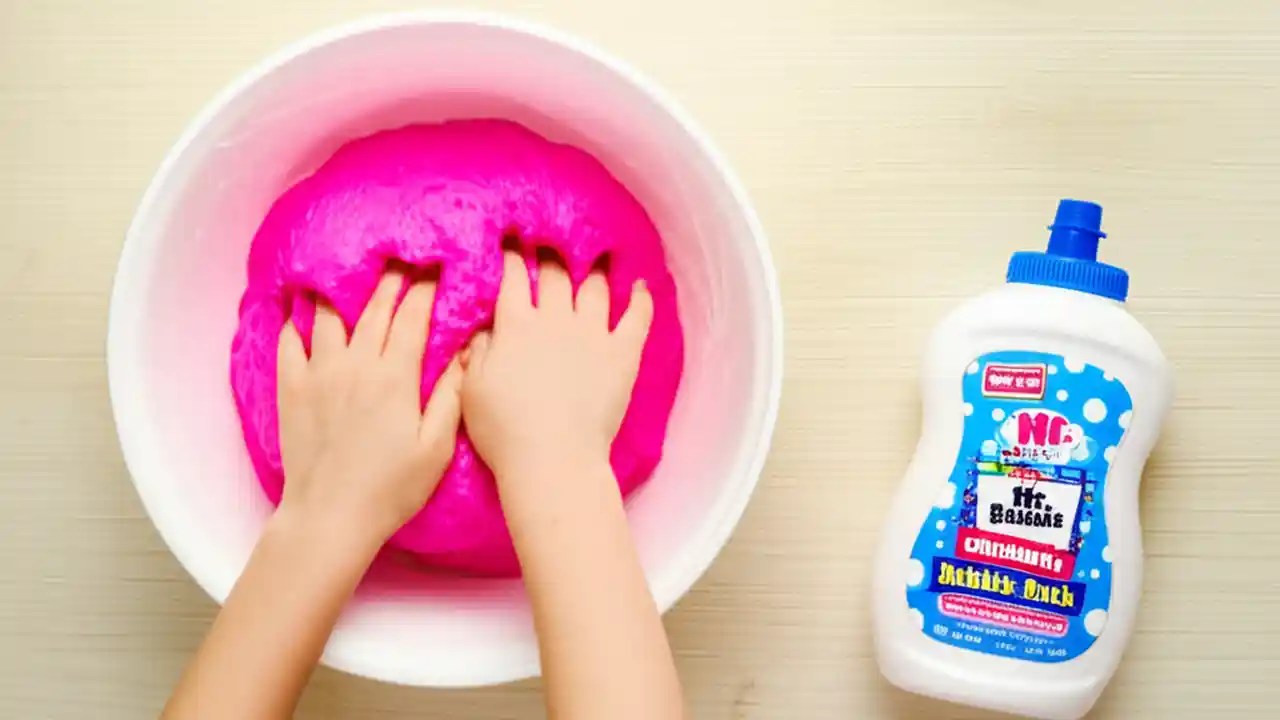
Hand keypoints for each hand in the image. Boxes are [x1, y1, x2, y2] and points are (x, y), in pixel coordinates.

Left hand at [276, 268, 461, 545]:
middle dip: (390, 280)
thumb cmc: (392, 488)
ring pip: (329, 316)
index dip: (425, 288)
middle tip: (398, 259)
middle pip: (374, 308)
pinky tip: (299, 313)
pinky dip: (295, 322)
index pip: (413, 317)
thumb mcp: (436, 446)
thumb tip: (467, 353)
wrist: (330, 516)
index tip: (434, 267)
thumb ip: (450, 395)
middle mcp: (357, 364)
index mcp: (396, 376)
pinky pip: (290, 343)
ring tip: (345, 274)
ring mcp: (319, 373)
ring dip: (341, 292)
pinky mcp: (291, 389)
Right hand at [462, 250, 652, 480]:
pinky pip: (637, 318)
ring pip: (595, 289)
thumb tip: (484, 327)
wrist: (553, 458)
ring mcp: (593, 335)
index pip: (512, 279)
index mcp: (516, 325)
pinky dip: (641, 299)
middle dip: (552, 253)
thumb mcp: (473, 388)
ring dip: (595, 269)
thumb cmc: (504, 430)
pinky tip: (641, 285)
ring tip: (597, 255)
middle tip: (552, 241)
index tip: (512, 239)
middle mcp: (556, 320)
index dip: (511, 256)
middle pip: (555, 275)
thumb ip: (479, 351)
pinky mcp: (622, 355)